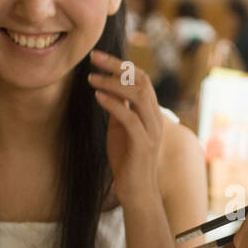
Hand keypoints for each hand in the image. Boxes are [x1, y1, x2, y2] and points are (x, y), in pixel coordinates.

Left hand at [88, 49, 163, 207]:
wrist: (136, 190)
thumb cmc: (126, 159)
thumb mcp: (120, 128)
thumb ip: (119, 109)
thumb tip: (107, 89)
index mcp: (151, 112)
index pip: (141, 78)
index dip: (120, 64)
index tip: (98, 57)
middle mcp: (155, 117)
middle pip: (141, 80)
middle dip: (117, 66)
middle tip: (93, 57)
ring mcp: (152, 130)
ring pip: (138, 95)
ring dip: (113, 83)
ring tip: (91, 78)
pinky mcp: (143, 144)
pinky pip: (130, 118)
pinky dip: (113, 104)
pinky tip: (97, 96)